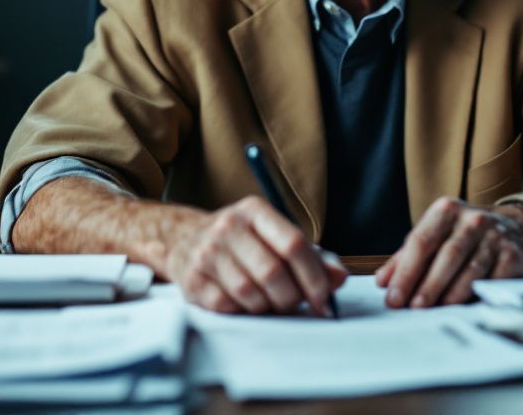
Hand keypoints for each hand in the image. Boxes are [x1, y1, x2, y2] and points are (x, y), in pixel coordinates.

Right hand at [165, 196, 346, 314]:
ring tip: (271, 302)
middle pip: (273, 273)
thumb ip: (313, 256)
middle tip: (296, 304)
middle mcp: (229, 227)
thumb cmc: (244, 242)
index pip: (293, 244)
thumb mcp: (276, 237)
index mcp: (255, 211)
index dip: (314, 276)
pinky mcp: (193, 280)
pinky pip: (229, 307)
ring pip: (251, 294)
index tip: (323, 298)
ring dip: (268, 307)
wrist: (184, 240)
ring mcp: (207, 253)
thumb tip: (338, 278)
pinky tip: (246, 303)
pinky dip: (244, 312)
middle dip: (292, 297)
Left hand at [375, 197, 522, 307]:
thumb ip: (407, 257)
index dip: (405, 271)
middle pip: (446, 255)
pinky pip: (494, 278)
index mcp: (446, 211)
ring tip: (437, 310)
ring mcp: (495, 236)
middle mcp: (471, 220)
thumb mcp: (436, 235)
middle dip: (428, 285)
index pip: (421, 241)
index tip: (394, 297)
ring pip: (471, 268)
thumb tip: (383, 282)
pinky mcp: (513, 254)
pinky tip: (467, 307)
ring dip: (452, 293)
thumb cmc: (466, 235)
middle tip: (414, 308)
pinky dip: (479, 294)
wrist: (517, 227)